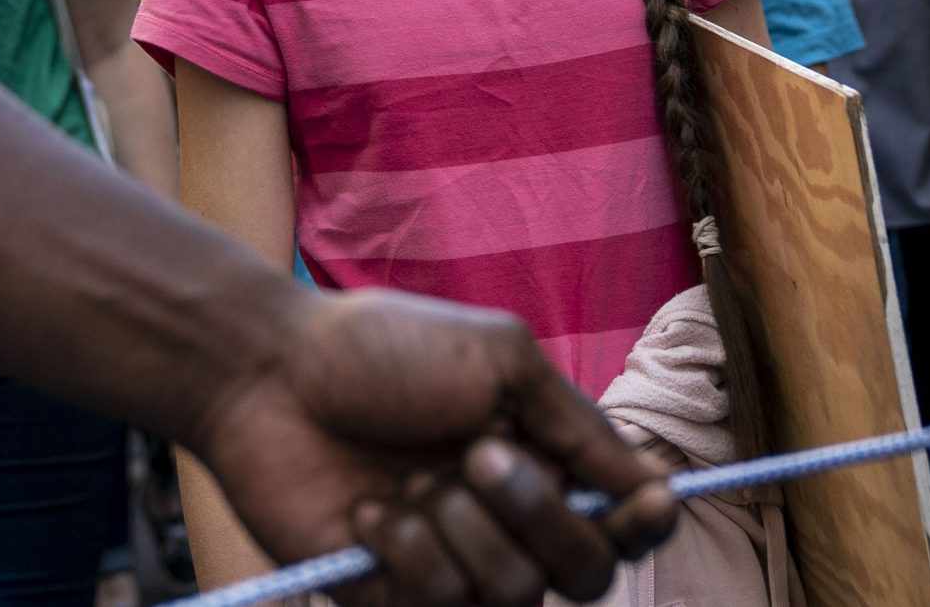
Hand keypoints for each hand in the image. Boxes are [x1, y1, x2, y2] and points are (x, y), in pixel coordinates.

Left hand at [195, 290, 678, 606]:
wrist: (271, 374)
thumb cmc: (381, 349)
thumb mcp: (498, 355)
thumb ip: (578, 424)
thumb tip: (658, 485)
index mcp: (542, 459)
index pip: (625, 521)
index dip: (643, 522)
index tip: (641, 504)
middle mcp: (506, 522)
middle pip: (584, 572)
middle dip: (536, 514)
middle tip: (477, 455)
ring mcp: (451, 564)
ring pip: (513, 594)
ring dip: (456, 527)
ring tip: (403, 479)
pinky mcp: (391, 599)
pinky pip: (438, 605)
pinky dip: (402, 551)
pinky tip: (363, 512)